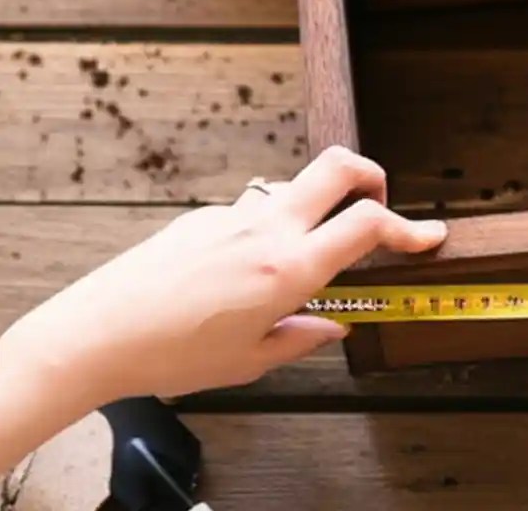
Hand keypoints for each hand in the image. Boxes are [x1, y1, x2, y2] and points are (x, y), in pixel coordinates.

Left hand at [0, 146, 446, 404]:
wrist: (98, 332)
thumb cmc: (173, 353)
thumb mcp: (251, 360)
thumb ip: (302, 338)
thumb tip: (332, 327)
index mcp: (289, 269)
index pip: (368, 225)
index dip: (409, 228)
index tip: (429, 236)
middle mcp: (267, 230)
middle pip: (338, 167)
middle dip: (372, 174)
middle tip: (380, 199)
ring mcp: (234, 216)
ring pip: (294, 188)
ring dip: (315, 208)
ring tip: (304, 256)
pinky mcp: (204, 217)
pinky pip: (253, 211)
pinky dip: (268, 230)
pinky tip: (244, 273)